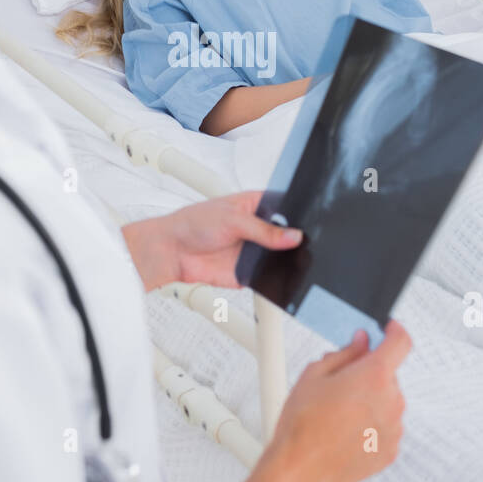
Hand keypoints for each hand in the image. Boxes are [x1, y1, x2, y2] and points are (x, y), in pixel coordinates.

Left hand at [121, 190, 302, 291]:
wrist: (172, 252)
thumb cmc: (193, 224)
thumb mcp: (233, 219)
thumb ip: (264, 230)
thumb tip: (292, 236)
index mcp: (256, 205)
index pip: (286, 207)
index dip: (299, 214)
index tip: (309, 222)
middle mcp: (258, 228)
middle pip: (288, 234)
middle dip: (295, 239)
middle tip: (302, 243)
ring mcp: (255, 250)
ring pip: (281, 256)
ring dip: (287, 259)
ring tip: (291, 258)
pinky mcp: (250, 271)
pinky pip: (269, 275)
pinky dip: (275, 276)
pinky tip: (278, 273)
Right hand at [266, 320, 411, 481]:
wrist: (301, 469)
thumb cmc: (303, 425)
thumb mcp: (315, 374)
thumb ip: (345, 353)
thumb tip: (361, 342)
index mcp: (374, 376)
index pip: (401, 342)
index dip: (394, 331)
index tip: (387, 329)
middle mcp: (391, 401)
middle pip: (389, 375)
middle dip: (369, 373)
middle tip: (341, 383)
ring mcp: (393, 428)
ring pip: (387, 402)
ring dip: (370, 400)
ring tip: (338, 414)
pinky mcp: (390, 450)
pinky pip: (386, 427)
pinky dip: (371, 425)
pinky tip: (345, 431)